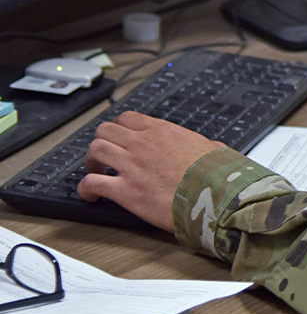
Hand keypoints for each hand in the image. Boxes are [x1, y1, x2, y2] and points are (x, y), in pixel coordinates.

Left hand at [78, 112, 222, 231]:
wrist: (211, 195)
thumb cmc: (214, 174)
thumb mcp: (213, 148)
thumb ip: (206, 145)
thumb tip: (214, 148)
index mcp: (161, 131)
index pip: (127, 118)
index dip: (119, 127)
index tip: (120, 137)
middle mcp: (141, 143)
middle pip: (105, 130)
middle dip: (101, 140)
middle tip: (104, 154)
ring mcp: (131, 166)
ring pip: (95, 150)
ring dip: (91, 160)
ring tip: (95, 171)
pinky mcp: (125, 190)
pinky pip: (93, 182)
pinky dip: (86, 187)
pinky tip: (89, 194)